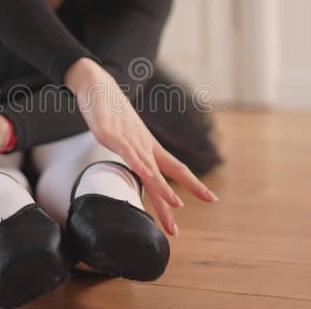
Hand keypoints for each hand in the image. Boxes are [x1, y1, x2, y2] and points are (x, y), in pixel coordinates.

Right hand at [65, 58, 218, 237]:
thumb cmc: (112, 113)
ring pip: (147, 167)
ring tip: (174, 204)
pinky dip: (136, 163)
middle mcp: (143, 144)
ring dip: (161, 187)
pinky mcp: (109, 132)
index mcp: (149, 147)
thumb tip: (142, 174)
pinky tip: (145, 173)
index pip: (176, 168)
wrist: (98, 85)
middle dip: (173, 200)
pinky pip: (125, 150)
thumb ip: (134, 156)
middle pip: (165, 174)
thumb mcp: (126, 138)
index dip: (194, 183)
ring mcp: (127, 138)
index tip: (211, 198)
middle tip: (182, 224)